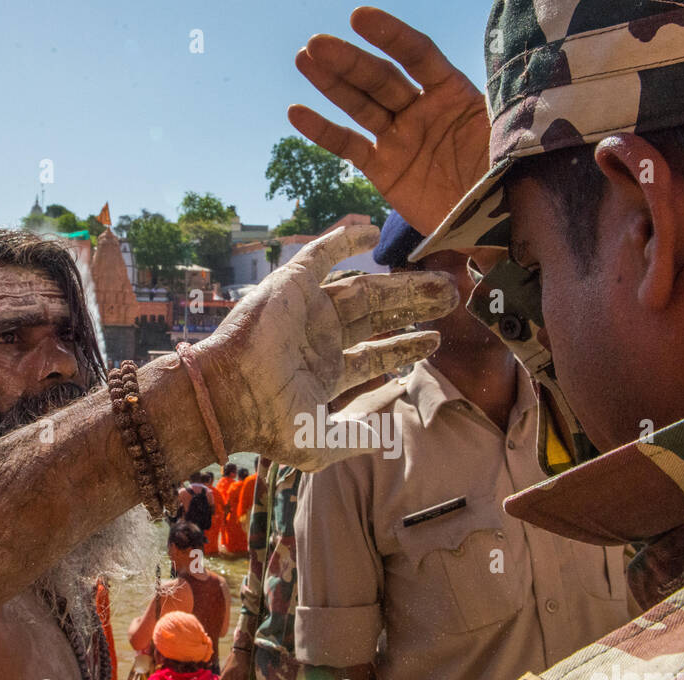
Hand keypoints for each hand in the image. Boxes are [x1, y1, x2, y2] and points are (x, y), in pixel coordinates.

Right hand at [198, 224, 455, 470]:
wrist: (232, 395)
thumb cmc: (272, 423)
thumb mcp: (323, 443)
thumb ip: (358, 438)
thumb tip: (388, 437)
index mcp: (326, 371)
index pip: (375, 354)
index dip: (405, 346)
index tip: (435, 339)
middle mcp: (320, 338)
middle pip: (378, 316)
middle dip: (414, 307)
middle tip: (450, 298)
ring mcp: (307, 309)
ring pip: (364, 288)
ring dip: (401, 283)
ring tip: (440, 281)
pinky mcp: (292, 284)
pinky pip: (322, 254)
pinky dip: (345, 240)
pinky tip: (372, 233)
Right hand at [290, 7, 490, 235]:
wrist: (494, 225)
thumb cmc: (506, 177)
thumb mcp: (505, 137)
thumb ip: (485, 107)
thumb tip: (490, 85)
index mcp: (453, 93)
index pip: (418, 55)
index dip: (390, 36)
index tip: (360, 17)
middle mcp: (421, 109)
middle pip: (381, 78)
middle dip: (349, 60)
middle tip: (317, 43)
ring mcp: (399, 137)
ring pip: (360, 104)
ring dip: (331, 82)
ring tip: (305, 59)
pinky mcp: (383, 169)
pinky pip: (349, 147)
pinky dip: (323, 131)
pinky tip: (296, 112)